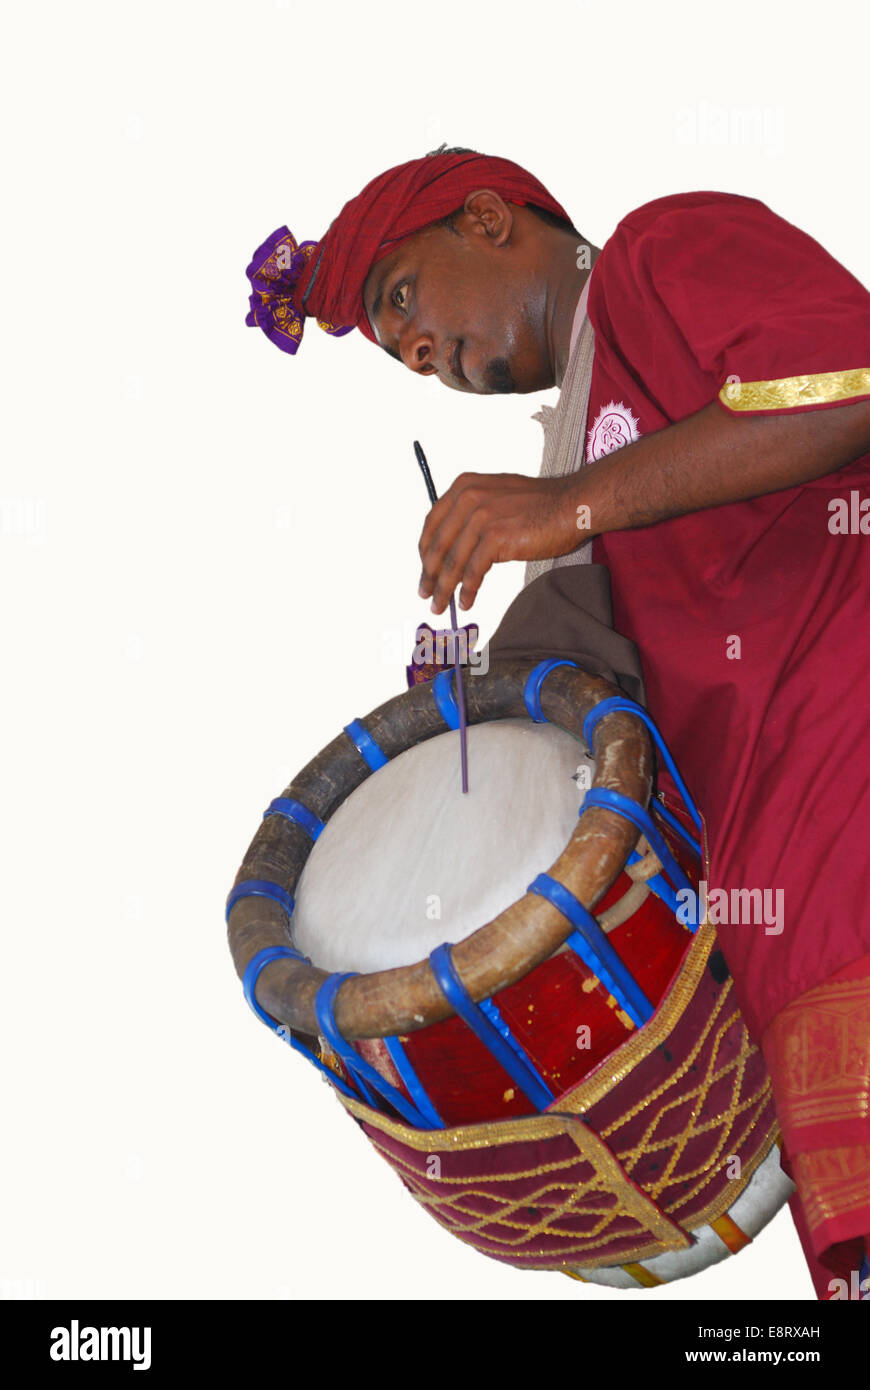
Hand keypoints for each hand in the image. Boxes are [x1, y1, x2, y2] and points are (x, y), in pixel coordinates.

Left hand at [418, 472, 588, 612]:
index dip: (425, 552)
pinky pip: (473, 571)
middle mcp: (468, 498)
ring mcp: (481, 517)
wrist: (572, 504)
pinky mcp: (496, 537)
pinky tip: (466, 602)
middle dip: (429, 576)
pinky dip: (467, 591)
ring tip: (441, 607)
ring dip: (444, 589)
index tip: (425, 571)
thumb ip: (472, 513)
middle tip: (426, 595)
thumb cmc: (541, 504)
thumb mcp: (496, 497)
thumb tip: (455, 545)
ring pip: (452, 562)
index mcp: (464, 487)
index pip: (432, 524)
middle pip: (438, 546)